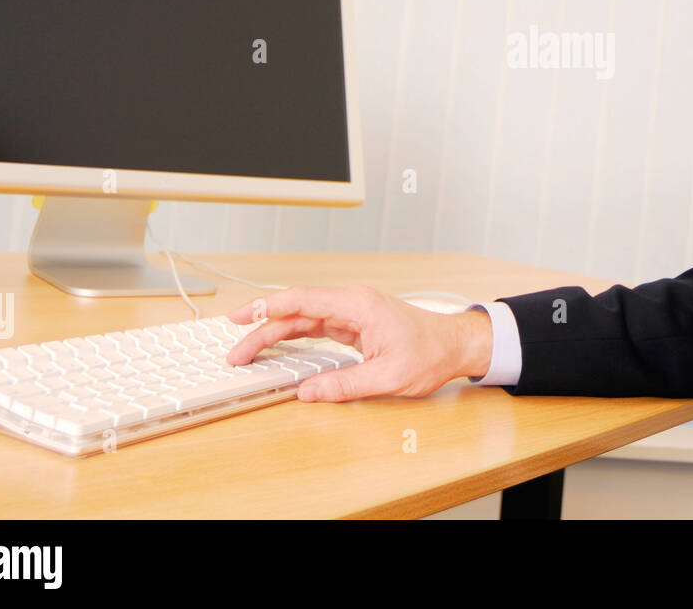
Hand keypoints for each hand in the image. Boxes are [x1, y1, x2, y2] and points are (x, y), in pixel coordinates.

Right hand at [225, 285, 493, 400]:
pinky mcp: (354, 324)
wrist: (455, 345)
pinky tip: (277, 348)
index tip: (241, 316)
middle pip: (297, 311)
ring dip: (275, 334)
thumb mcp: (388, 377)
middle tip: (237, 353)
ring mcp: (352, 312)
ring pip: (304, 319)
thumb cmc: (431, 352)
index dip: (268, 307)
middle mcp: (352, 303)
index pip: (303, 300)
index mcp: (359, 305)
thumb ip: (345, 385)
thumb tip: (308, 393)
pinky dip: (294, 337)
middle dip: (263, 329)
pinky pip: (316, 327)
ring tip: (248, 353)